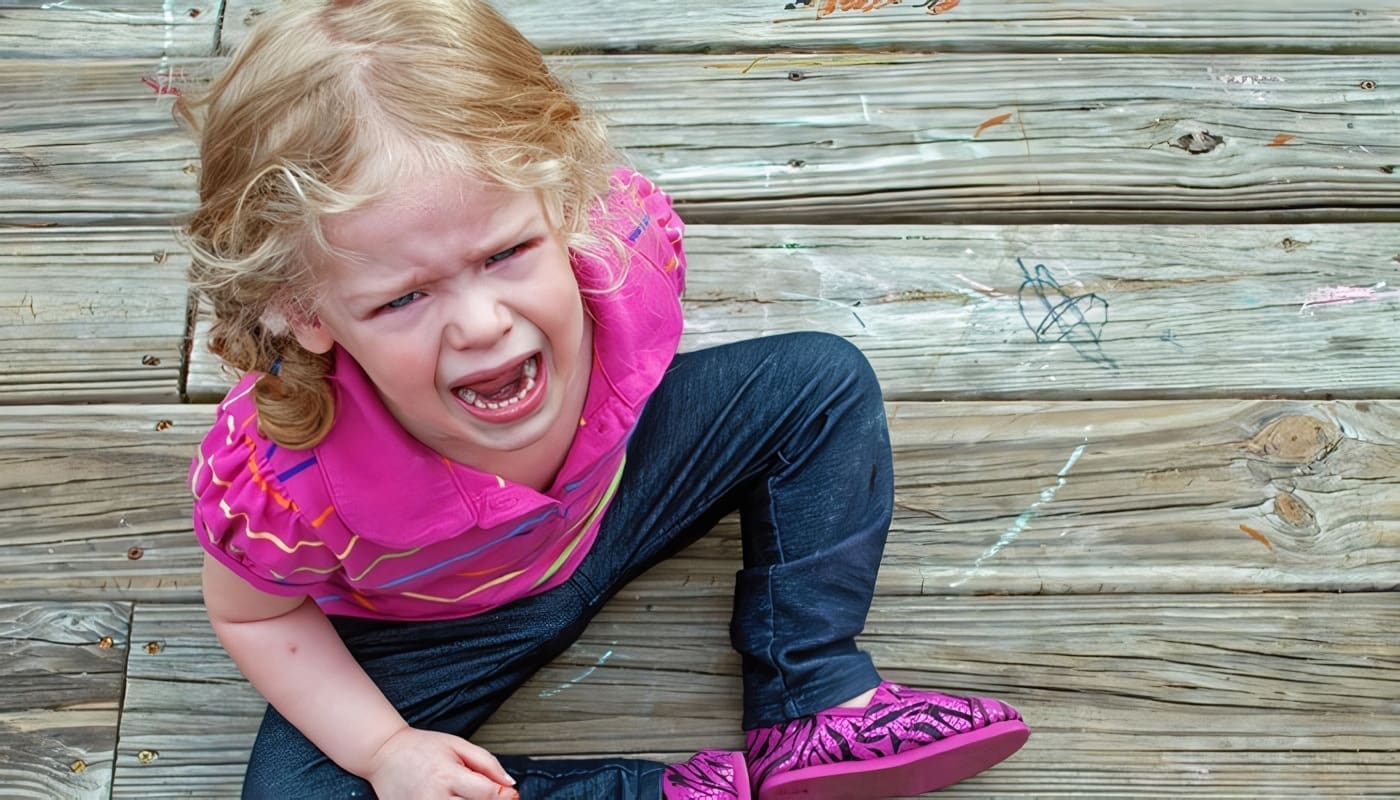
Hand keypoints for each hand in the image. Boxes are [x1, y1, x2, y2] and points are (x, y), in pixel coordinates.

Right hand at [365, 726, 517, 799]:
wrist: (384, 754)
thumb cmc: (420, 748)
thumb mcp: (458, 745)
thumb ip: (487, 763)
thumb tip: (510, 783)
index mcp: (447, 775)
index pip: (487, 794)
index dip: (504, 796)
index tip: (510, 794)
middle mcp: (433, 798)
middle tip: (490, 797)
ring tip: (468, 797)